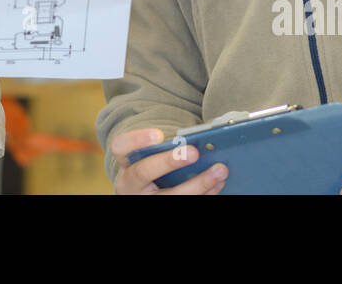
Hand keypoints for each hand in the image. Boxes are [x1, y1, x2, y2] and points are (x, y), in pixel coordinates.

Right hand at [110, 128, 226, 194]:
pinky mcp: (160, 207)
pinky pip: (183, 204)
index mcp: (125, 162)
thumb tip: (198, 140)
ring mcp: (143, 200)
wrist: (145, 192)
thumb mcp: (150, 157)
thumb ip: (165, 147)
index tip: (159, 134)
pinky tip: (218, 185)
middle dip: (169, 162)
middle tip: (194, 152)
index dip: (137, 139)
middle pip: (144, 172)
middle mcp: (129, 184)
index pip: (120, 146)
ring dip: (199, 183)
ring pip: (168, 196)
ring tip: (220, 170)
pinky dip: (204, 194)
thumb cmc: (153, 167)